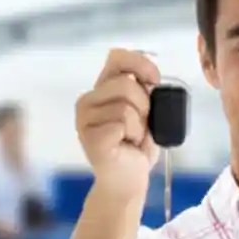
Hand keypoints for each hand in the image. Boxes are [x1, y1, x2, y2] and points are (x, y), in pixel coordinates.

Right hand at [76, 48, 160, 199]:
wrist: (128, 180)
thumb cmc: (135, 146)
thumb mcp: (143, 110)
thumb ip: (141, 88)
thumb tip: (149, 76)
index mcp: (99, 89)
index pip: (118, 58)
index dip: (141, 65)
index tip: (154, 81)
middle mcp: (86, 101)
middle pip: (126, 85)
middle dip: (144, 106)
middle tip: (139, 126)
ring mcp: (84, 120)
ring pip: (126, 107)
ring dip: (139, 126)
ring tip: (131, 138)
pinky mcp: (90, 138)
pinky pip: (122, 124)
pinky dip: (133, 136)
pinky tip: (125, 146)